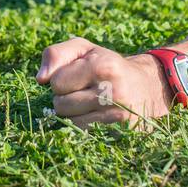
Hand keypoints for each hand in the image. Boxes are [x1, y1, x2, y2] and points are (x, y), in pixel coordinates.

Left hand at [35, 36, 172, 128]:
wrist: (147, 87)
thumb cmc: (107, 65)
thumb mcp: (83, 49)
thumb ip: (56, 54)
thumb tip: (40, 79)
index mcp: (103, 66)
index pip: (57, 83)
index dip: (62, 80)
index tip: (77, 77)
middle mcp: (113, 92)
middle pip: (61, 106)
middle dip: (66, 98)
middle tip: (84, 91)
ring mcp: (118, 117)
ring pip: (69, 123)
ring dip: (74, 115)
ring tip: (90, 103)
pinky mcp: (120, 135)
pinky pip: (83, 136)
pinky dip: (85, 127)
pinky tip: (97, 117)